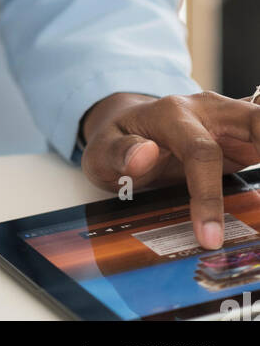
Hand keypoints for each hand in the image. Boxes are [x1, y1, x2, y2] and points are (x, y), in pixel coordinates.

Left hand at [80, 91, 259, 248]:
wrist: (128, 123)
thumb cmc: (117, 139)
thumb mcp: (102, 150)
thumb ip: (118, 152)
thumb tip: (144, 154)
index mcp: (172, 114)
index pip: (201, 152)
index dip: (208, 195)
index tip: (210, 236)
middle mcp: (206, 110)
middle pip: (252, 120)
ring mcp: (227, 119)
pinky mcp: (241, 134)